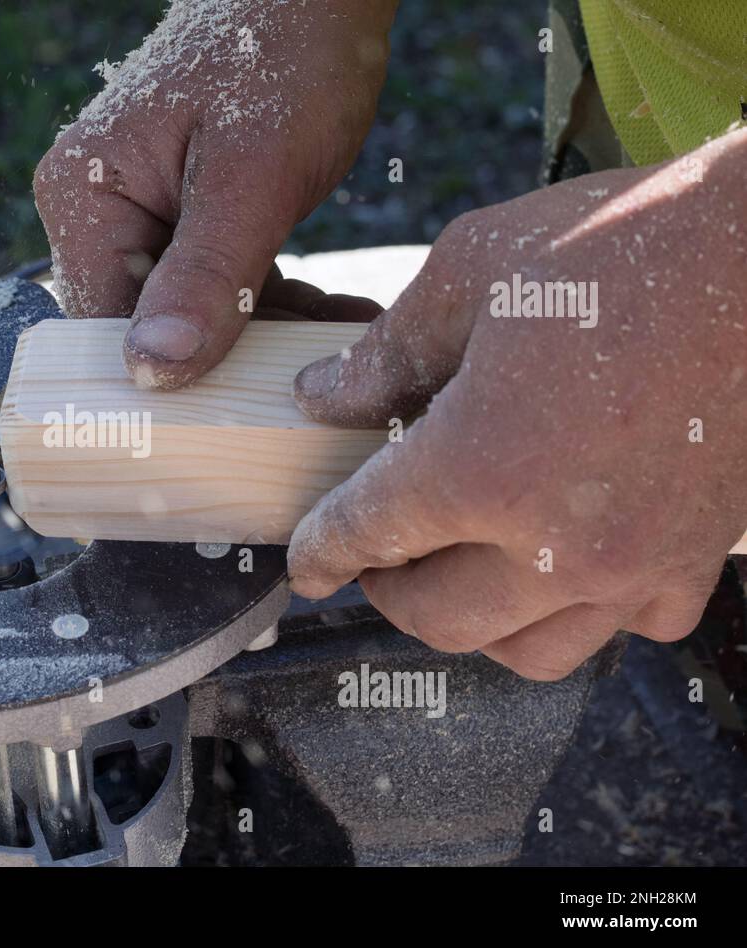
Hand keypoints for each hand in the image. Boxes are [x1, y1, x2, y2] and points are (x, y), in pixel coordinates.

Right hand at [33, 0, 396, 387]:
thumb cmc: (284, 53)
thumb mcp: (254, 175)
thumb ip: (206, 274)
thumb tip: (151, 369)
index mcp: (83, 197)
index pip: (104, 327)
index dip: (166, 378)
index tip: (241, 408)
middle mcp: (93, 210)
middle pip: (143, 327)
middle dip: (228, 354)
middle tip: (314, 364)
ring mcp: (133, 214)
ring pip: (185, 315)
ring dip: (259, 331)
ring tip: (337, 330)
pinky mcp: (176, 218)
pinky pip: (209, 287)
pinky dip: (267, 303)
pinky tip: (325, 310)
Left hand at [288, 129, 746, 679]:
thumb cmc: (622, 242)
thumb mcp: (473, 271)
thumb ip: (385, 354)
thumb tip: (319, 397)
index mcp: (480, 465)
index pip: (367, 535)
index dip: (320, 553)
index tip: (305, 565)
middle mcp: (556, 540)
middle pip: (439, 618)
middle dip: (389, 594)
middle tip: (378, 560)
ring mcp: (636, 561)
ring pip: (529, 649)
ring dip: (477, 621)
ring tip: (458, 571)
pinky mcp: (699, 557)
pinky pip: (627, 624)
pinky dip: (582, 610)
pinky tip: (565, 560)